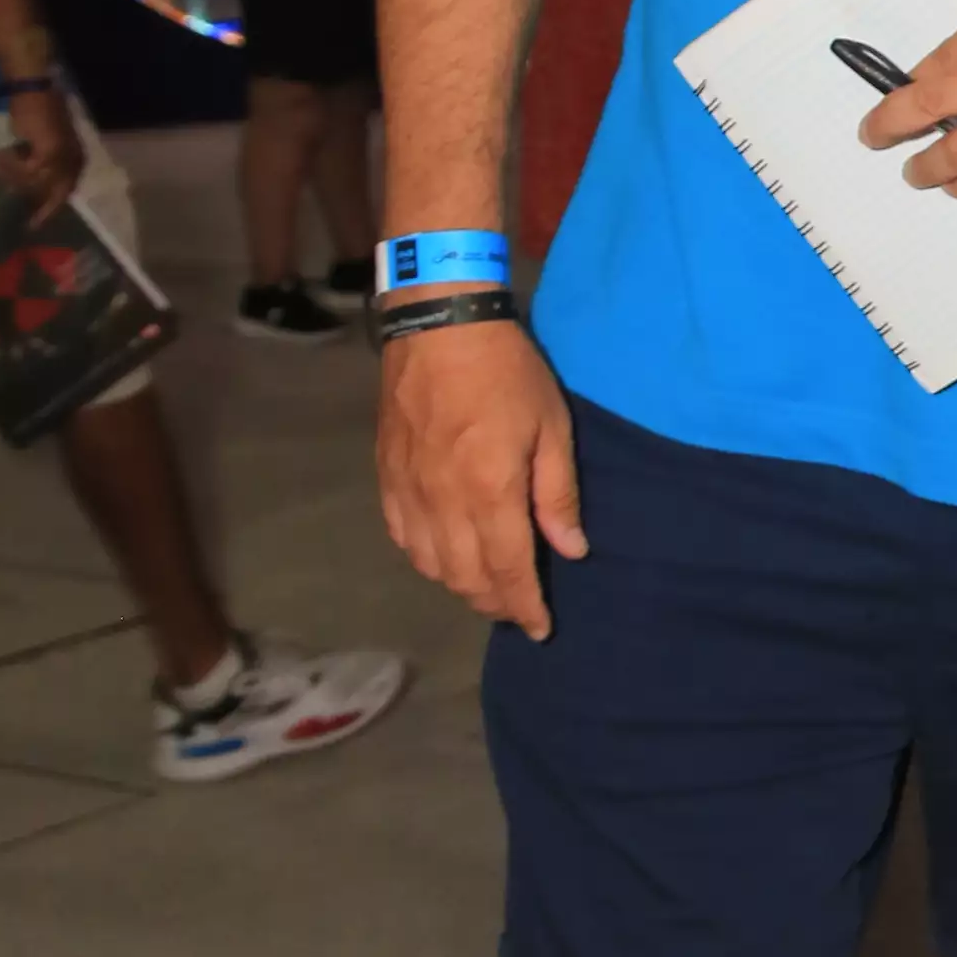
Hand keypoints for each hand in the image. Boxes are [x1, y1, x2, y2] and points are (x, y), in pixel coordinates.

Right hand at [3, 82, 84, 222]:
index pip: (66, 191)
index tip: (38, 223)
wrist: (35, 90)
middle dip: (43, 210)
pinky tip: (0, 156)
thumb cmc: (37, 111)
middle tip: (30, 225)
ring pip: (38, 184)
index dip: (52, 207)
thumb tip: (29, 184)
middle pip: (58, 194)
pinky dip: (12, 166)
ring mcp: (63, 157)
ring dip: (15, 178)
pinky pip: (28, 171)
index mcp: (76, 159)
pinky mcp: (49, 152)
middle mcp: (74, 160)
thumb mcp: (43, 142)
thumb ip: (41, 162)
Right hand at [376, 319, 584, 639]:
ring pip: (431, 565)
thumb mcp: (552, 427)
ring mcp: (409, 492)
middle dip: (495, 603)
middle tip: (518, 608)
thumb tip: (570, 551)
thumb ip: (558, 495)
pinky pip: (402, 538)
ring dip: (460, 586)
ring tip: (487, 586)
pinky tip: (444, 556)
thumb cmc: (507, 373)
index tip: (540, 629)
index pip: (507, 571)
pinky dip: (425, 560)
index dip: (524, 607)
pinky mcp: (386, 477)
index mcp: (490, 491)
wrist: (439, 326)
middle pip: (466, 578)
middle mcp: (444, 502)